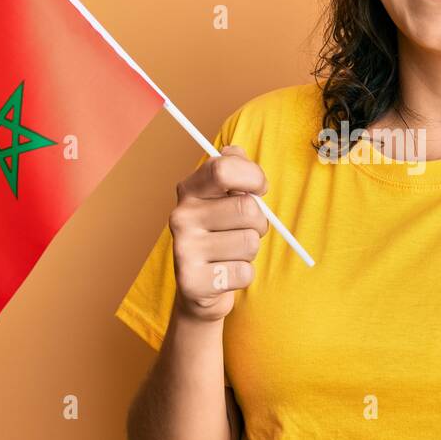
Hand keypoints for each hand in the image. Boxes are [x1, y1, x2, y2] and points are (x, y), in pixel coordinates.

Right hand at [169, 144, 268, 323]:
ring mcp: (183, 250)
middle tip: (246, 230)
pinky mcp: (192, 282)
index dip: (252, 176)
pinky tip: (226, 275)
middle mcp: (180, 216)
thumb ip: (234, 168)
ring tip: (232, 254)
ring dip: (251, 251)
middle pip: (246, 208)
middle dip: (259, 222)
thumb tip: (233, 150)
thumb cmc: (222, 234)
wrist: (200, 288)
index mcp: (189, 190)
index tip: (260, 189)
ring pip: (249, 242)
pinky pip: (244, 272)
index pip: (223, 168)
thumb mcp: (226, 198)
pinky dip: (244, 275)